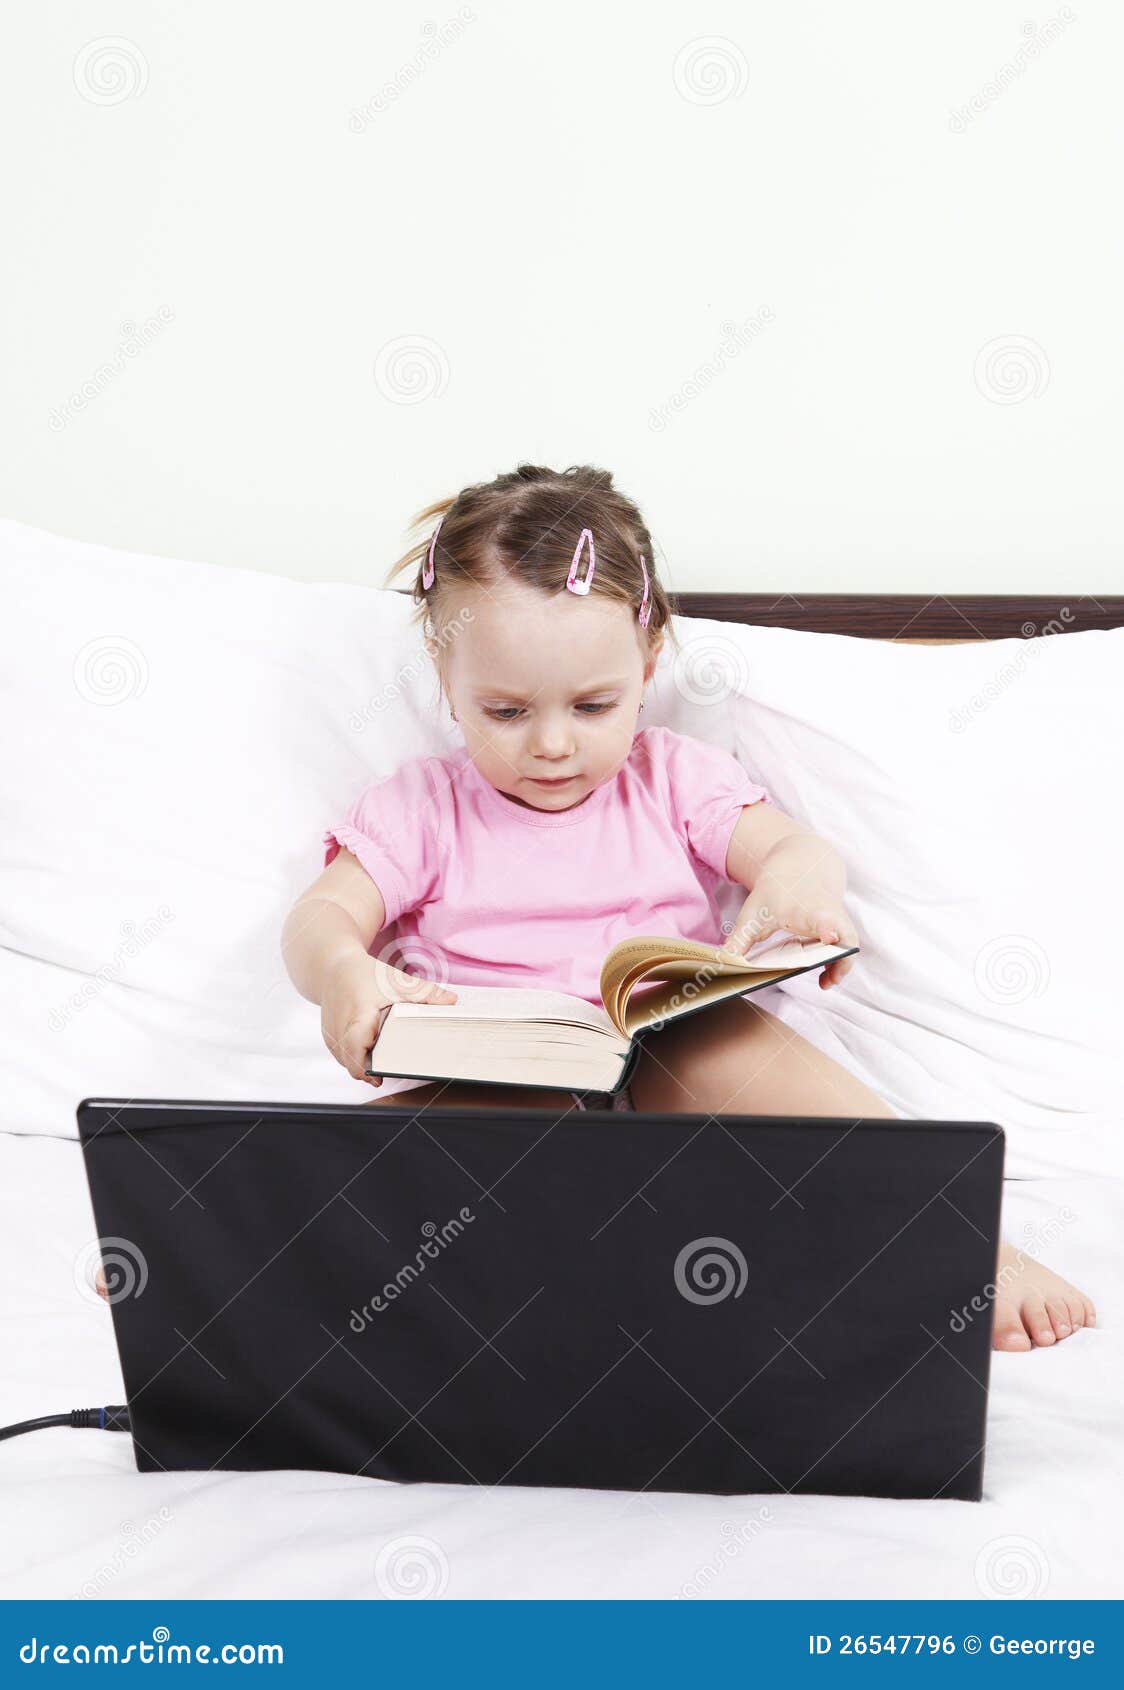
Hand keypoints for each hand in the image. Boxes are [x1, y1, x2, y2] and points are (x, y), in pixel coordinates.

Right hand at [321, 954, 457, 1084]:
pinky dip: (354, 1058)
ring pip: (345, 1061)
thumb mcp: (398, 981)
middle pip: (351, 1061)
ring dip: (361, 1065)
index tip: (379, 1078)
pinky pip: (341, 1055)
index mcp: (358, 1014)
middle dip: (368, 1070)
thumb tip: (452, 1001)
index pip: (355, 1050)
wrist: (334, 967)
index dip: (365, 1068)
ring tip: (380, 1066)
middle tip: (388, 1072)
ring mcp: (330, 1033)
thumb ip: (426, 993)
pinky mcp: (328, 1037)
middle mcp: (339, 1026)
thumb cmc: (366, 974)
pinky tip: (370, 1057)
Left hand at [718, 870, 858, 990]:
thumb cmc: (774, 892)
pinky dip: (840, 964)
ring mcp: (838, 920)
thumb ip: (738, 942)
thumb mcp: (752, 915)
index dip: (827, 928)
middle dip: (842, 955)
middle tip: (827, 980)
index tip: (829, 937)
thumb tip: (723, 966)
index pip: (821, 917)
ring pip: (850, 944)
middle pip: (845, 934)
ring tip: (824, 983)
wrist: (799, 866)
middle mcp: (828, 913)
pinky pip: (848, 948)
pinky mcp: (842, 928)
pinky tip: (825, 979)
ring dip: (841, 966)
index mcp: (804, 907)